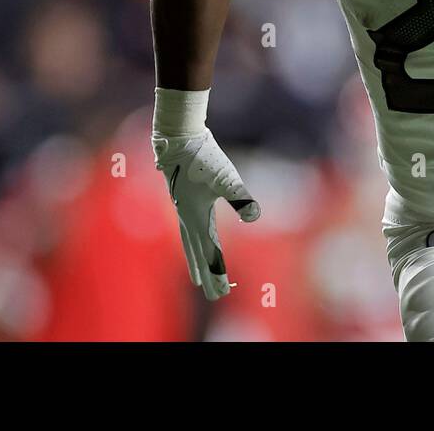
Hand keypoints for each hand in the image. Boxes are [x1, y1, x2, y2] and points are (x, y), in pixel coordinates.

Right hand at [151, 129, 260, 298]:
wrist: (178, 138)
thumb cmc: (203, 157)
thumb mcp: (226, 177)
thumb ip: (240, 197)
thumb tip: (255, 216)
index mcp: (198, 218)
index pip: (210, 253)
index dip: (217, 273)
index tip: (221, 293)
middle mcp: (187, 218)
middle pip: (199, 253)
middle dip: (207, 274)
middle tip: (215, 294)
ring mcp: (183, 209)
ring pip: (189, 243)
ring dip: (196, 261)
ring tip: (197, 279)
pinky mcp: (183, 200)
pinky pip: (187, 230)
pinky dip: (190, 243)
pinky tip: (193, 242)